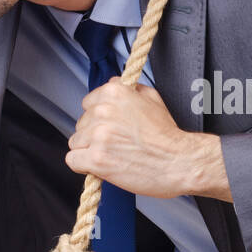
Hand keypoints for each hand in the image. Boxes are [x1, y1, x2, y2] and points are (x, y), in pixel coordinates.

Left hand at [66, 78, 220, 199]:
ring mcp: (98, 135)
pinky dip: (85, 166)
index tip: (111, 128)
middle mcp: (103, 110)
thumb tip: (114, 85)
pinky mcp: (96, 158)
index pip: (88, 103)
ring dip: (89, 151)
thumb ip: (129, 90)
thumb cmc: (167, 135)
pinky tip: (102, 166)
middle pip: (81, 124)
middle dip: (94, 135)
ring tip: (113, 156)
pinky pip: (73, 160)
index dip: (99, 119)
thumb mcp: (153, 98)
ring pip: (75, 142)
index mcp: (114, 92)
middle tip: (116, 144)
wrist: (178, 162)